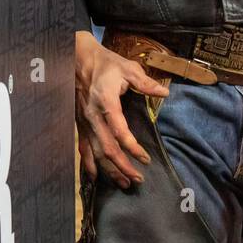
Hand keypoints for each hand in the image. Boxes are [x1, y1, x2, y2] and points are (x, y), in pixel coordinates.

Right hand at [74, 31, 169, 187]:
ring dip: (108, 170)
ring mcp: (84, 122)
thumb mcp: (128, 68)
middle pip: (106, 148)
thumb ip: (145, 83)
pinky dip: (88, 165)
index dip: (132, 147)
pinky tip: (95, 177)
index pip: (119, 131)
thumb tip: (164, 92)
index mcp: (106, 102)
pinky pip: (83, 148)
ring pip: (94, 153)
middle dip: (122, 166)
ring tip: (124, 183)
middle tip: (138, 178)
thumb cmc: (105, 64)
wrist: (78, 60)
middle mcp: (93, 116)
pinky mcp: (79, 124)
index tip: (146, 158)